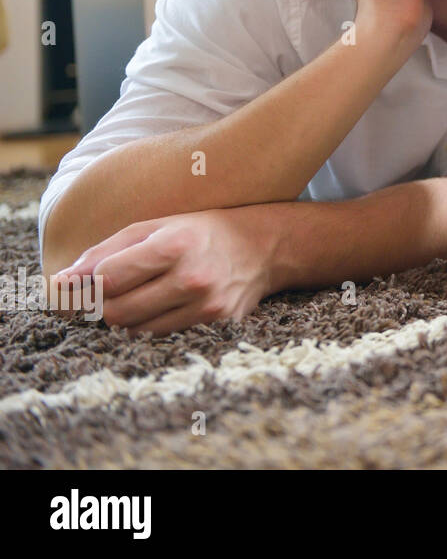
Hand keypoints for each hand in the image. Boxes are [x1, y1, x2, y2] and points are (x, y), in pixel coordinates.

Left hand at [50, 207, 275, 334]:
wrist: (263, 246)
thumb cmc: (200, 232)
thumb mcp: (155, 228)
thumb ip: (106, 251)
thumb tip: (62, 281)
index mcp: (174, 245)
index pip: (108, 278)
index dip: (91, 282)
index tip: (94, 279)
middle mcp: (192, 277)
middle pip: (117, 312)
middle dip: (105, 304)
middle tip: (114, 292)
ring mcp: (207, 305)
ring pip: (137, 331)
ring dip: (129, 318)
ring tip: (141, 297)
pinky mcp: (218, 324)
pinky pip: (164, 337)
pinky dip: (153, 326)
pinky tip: (164, 307)